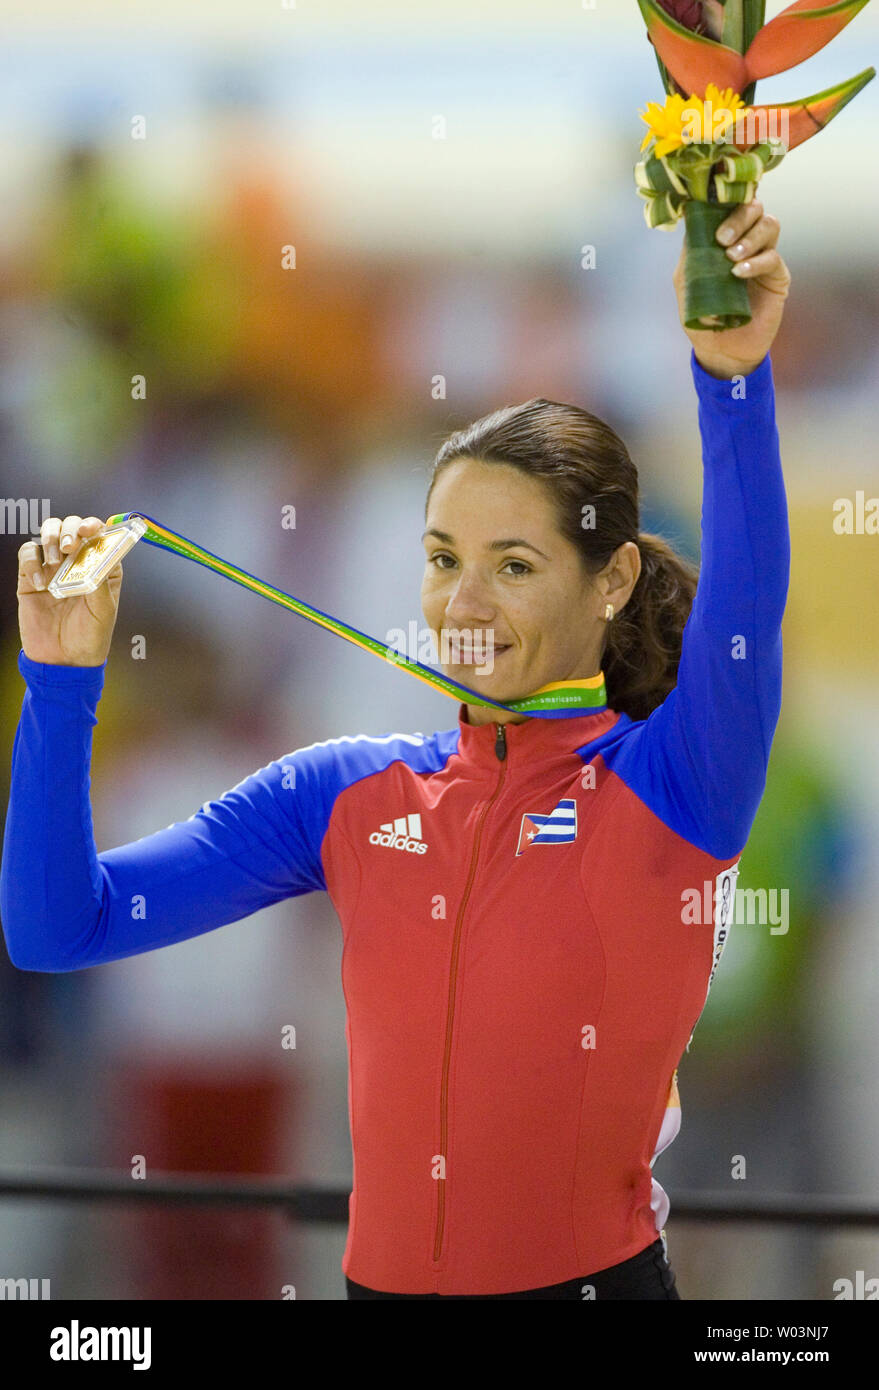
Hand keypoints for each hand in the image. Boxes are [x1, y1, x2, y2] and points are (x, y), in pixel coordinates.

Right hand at [18, 514, 123, 665]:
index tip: (90, 530)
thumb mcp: (104, 612)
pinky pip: (27, 554)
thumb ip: (100, 584)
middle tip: (68, 546)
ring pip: (49, 532)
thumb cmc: (91, 636)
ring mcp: (53, 567)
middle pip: (72, 526)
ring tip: (54, 560)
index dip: (94, 525)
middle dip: (70, 529)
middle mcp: (78, 561)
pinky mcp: (31, 577)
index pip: (99, 534)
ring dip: (50, 537)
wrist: (63, 660)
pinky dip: (31, 561)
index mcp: (102, 566)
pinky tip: (40, 583)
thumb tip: (95, 558)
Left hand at [675, 201, 790, 379]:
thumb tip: (692, 223)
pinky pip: (773, 257)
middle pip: (754, 208)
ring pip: (769, 224)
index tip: (710, 206)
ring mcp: (763, 256)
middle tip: (722, 238)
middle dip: (738, 217)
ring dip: (750, 236)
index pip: (729, 206)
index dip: (724, 199)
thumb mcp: (687, 284)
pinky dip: (756, 261)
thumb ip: (691, 253)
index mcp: (723, 239)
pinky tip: (740, 273)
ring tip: (732, 257)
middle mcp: (745, 241)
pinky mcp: (777, 276)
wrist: (721, 350)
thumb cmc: (702, 317)